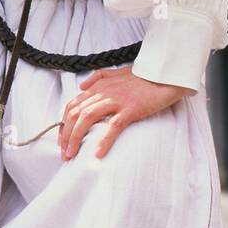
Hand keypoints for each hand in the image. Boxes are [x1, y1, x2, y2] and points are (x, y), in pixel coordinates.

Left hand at [57, 66, 189, 159]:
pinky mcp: (131, 109)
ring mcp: (116, 100)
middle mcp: (103, 92)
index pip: (72, 106)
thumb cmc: (143, 76)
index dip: (63, 124)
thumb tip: (81, 86)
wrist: (165, 74)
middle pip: (75, 114)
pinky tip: (97, 153)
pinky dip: (104, 140)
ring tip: (72, 154)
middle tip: (64, 153)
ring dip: (76, 138)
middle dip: (65, 135)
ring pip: (87, 118)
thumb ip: (98, 78)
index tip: (62, 140)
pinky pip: (113, 126)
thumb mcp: (117, 73)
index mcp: (98, 86)